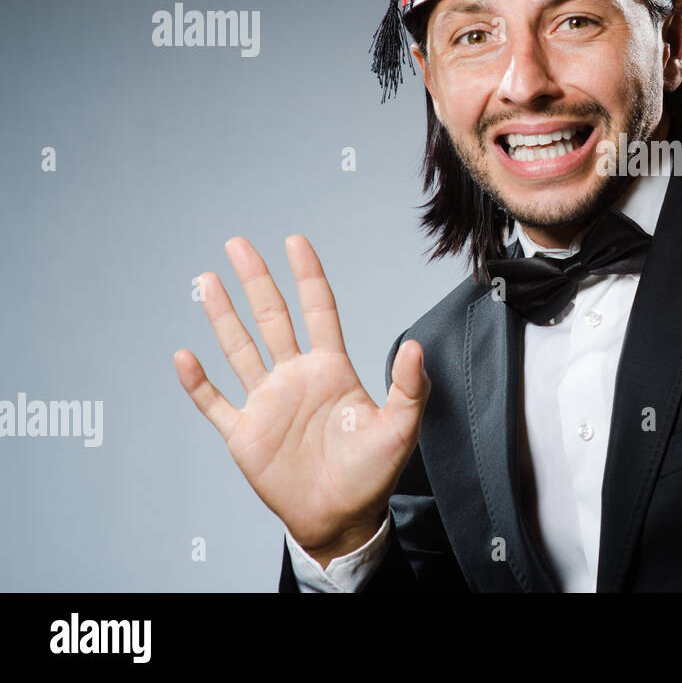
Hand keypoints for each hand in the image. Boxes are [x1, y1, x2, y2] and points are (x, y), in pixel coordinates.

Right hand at [173, 235, 428, 565]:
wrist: (341, 519)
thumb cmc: (373, 474)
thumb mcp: (400, 427)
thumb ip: (408, 387)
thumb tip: (415, 346)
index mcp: (331, 370)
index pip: (318, 309)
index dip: (307, 275)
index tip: (295, 241)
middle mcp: (296, 377)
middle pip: (271, 317)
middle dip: (255, 280)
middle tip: (237, 244)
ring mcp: (267, 403)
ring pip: (239, 348)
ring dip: (222, 316)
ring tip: (207, 281)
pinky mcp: (244, 434)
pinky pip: (215, 402)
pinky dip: (198, 382)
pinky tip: (184, 356)